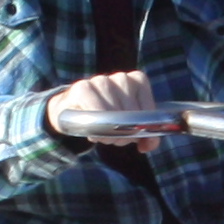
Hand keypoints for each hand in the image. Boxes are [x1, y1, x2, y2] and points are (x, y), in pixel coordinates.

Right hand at [46, 71, 169, 144]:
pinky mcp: (83, 87)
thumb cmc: (106, 118)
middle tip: (116, 139)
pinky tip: (93, 132)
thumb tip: (149, 145)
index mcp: (138, 81)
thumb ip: (145, 136)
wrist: (73, 110)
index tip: (135, 136)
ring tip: (103, 136)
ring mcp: (102, 80)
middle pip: (131, 113)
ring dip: (110, 133)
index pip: (149, 109)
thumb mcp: (129, 126)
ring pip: (114, 114)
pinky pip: (96, 112)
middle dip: (125, 133)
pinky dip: (96, 128)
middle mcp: (122, 78)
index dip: (143, 128)